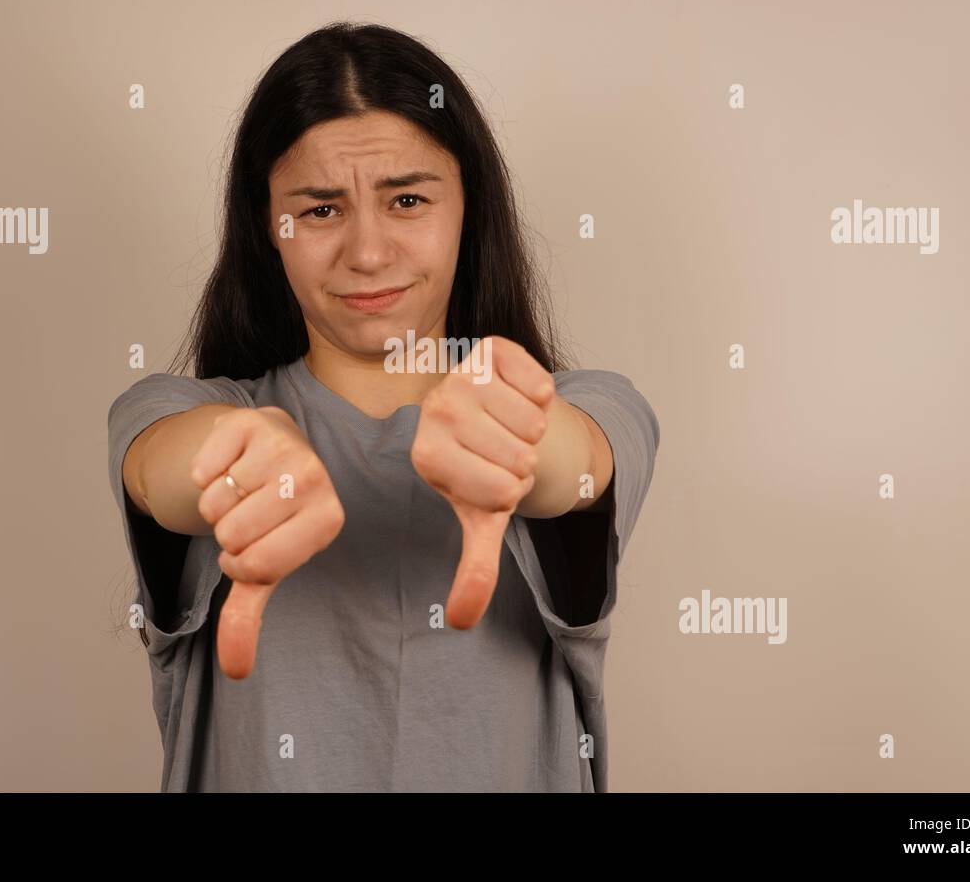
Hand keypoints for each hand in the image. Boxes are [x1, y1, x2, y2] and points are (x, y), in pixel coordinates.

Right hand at [190, 406, 344, 678]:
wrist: (274, 449)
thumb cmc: (275, 517)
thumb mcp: (265, 566)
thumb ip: (247, 617)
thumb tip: (234, 670)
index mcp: (328, 521)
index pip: (256, 567)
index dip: (240, 563)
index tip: (253, 549)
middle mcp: (313, 480)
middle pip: (232, 534)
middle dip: (228, 534)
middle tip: (248, 516)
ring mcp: (284, 447)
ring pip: (214, 503)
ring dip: (216, 505)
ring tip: (241, 492)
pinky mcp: (250, 423)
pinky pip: (202, 469)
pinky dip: (203, 473)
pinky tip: (229, 466)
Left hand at [409, 336, 555, 628]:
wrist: (494, 418)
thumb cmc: (484, 470)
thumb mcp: (482, 521)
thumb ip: (473, 571)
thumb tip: (461, 622)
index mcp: (426, 455)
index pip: (501, 490)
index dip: (510, 491)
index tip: (491, 479)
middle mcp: (435, 409)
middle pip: (519, 456)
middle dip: (523, 461)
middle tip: (502, 452)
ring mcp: (461, 374)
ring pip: (533, 421)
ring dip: (533, 429)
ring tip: (510, 427)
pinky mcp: (491, 348)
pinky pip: (541, 385)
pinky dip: (542, 396)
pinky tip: (519, 398)